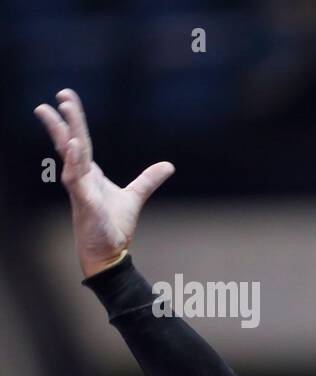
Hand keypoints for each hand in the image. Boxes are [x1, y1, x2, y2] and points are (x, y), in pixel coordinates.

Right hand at [34, 88, 174, 275]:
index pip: (80, 140)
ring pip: (70, 155)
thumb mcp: (135, 196)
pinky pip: (76, 177)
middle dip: (64, 119)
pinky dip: (74, 161)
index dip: (74, 120)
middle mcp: (80, 177)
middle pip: (70, 141)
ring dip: (64, 132)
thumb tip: (168, 165)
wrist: (109, 252)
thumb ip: (148, 180)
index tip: (65, 98)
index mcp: (88, 173)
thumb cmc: (113, 225)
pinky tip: (74, 145)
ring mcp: (79, 188)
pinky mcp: (84, 201)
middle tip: (61, 94)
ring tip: (56, 111)